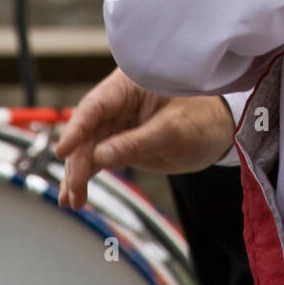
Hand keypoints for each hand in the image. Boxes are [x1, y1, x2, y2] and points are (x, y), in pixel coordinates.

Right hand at [55, 67, 235, 209]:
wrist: (220, 132)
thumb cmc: (203, 120)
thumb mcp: (173, 131)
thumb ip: (137, 143)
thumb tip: (100, 157)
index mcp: (131, 84)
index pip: (97, 104)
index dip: (77, 127)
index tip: (63, 150)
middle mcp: (120, 100)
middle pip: (88, 130)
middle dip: (78, 160)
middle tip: (74, 189)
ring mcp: (119, 122)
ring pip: (89, 147)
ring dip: (78, 173)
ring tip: (71, 200)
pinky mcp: (121, 141)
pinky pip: (98, 157)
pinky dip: (87, 175)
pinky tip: (74, 195)